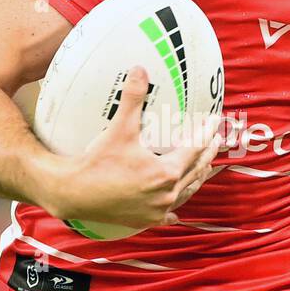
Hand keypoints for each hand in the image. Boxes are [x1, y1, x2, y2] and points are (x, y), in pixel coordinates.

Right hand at [45, 66, 220, 230]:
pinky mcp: (145, 220)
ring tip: (203, 168)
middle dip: (207, 154)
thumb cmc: (98, 162)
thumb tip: (139, 69)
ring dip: (196, 178)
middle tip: (214, 140)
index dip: (206, 133)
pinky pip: (167, 214)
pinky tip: (175, 211)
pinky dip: (173, 209)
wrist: (75, 193)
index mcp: (166, 172)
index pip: (195, 149)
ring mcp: (157, 210)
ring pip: (186, 193)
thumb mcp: (119, 128)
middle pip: (196, 171)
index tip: (214, 121)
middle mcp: (166, 194)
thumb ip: (133, 98)